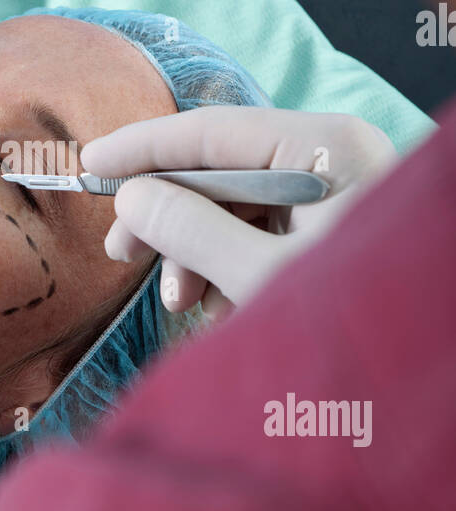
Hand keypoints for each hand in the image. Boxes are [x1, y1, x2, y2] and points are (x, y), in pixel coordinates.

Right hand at [80, 107, 398, 320]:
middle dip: (169, 216)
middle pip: (221, 169)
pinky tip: (218, 308)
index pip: (212, 130)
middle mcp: (333, 155)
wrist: (429, 380)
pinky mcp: (332, 226)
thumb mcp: (262, 276)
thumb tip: (132, 198)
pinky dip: (229, 265)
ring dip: (197, 253)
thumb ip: (192, 232)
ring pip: (236, 206)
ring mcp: (336, 191)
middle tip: (121, 254)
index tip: (89, 162)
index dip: (143, 147)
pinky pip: (261, 231)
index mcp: (326, 147)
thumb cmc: (361, 323)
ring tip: (184, 305)